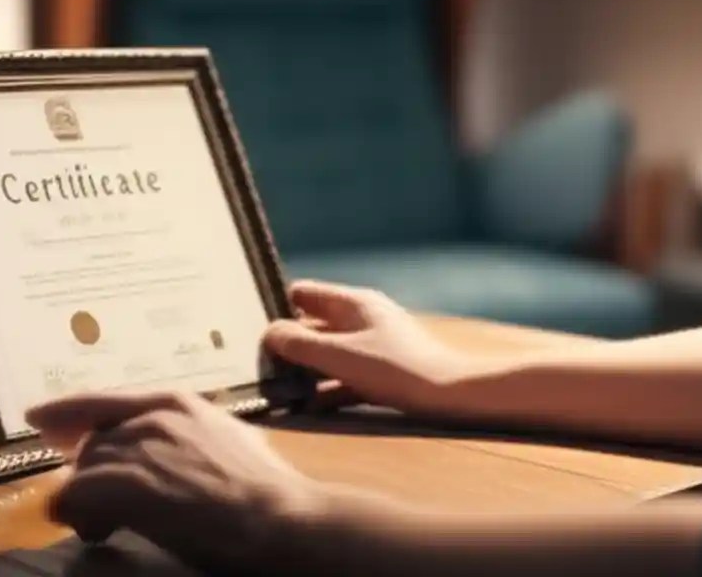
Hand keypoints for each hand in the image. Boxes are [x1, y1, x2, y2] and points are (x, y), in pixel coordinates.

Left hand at [25, 392, 321, 573]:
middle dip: (87, 473)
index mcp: (178, 403)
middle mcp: (151, 418)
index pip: (105, 399)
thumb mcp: (229, 438)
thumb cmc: (266, 486)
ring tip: (108, 525)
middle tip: (98, 507)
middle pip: (91, 443)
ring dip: (87, 501)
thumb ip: (192, 434)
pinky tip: (102, 531)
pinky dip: (79, 517)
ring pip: (82, 471)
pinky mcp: (126, 484)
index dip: (67, 409)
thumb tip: (169, 449)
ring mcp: (138, 448)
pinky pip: (73, 498)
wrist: (278, 517)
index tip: (37, 416)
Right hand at [265, 280, 475, 414]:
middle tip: (256, 366)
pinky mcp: (380, 375)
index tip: (251, 329)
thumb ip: (300, 343)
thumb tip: (269, 334)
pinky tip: (305, 408)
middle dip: (287, 345)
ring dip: (304, 371)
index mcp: (353, 303)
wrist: (450, 397)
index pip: (304, 293)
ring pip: (326, 355)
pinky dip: (324, 390)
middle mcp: (362, 319)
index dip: (277, 307)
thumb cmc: (396, 369)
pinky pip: (343, 378)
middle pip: (312, 326)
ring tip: (274, 390)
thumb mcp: (340, 355)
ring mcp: (372, 347)